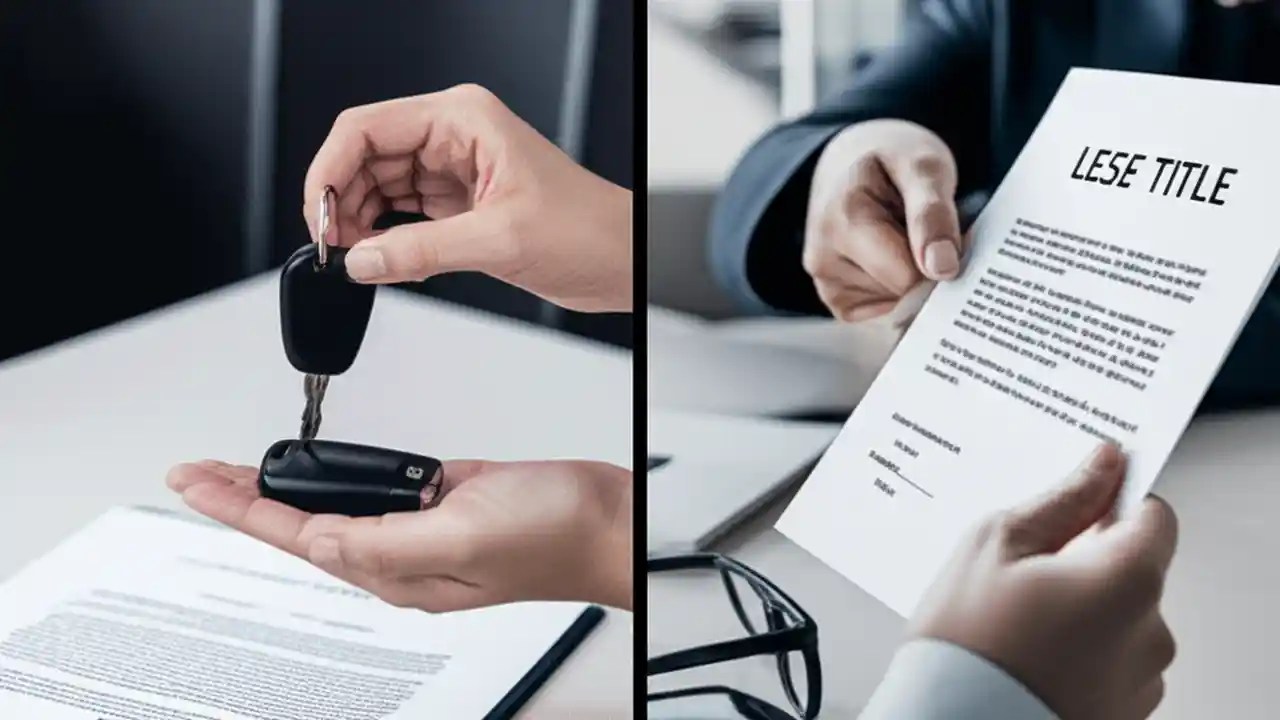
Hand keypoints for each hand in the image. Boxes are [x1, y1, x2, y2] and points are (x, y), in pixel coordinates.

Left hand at [166, 457, 632, 611]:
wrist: (609, 520)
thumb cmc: (555, 535)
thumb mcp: (463, 535)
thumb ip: (387, 541)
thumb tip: (319, 540)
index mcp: (399, 570)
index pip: (298, 537)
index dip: (240, 507)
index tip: (194, 481)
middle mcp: (402, 554)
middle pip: (303, 525)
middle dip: (244, 498)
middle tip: (196, 474)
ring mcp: (423, 529)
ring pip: (334, 509)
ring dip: (283, 488)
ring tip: (239, 471)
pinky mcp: (446, 501)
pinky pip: (376, 492)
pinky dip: (336, 478)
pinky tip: (323, 471)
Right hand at [304, 84, 631, 312]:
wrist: (621, 260)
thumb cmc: (587, 230)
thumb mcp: (496, 240)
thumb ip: (419, 252)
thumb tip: (360, 261)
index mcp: (463, 119)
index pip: (366, 128)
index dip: (330, 172)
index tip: (317, 216)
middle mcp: (454, 137)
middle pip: (365, 158)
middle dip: (342, 202)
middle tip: (334, 248)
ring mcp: (455, 170)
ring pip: (379, 188)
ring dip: (363, 225)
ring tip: (360, 260)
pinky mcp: (460, 204)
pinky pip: (402, 215)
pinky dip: (387, 239)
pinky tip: (387, 262)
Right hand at [804, 119, 963, 321]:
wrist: (852, 159)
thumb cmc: (891, 158)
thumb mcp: (923, 165)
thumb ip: (933, 214)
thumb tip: (941, 269)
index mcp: (844, 219)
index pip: (909, 276)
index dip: (941, 260)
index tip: (950, 231)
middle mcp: (822, 257)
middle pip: (902, 293)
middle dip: (926, 267)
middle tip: (923, 227)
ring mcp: (824, 280)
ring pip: (895, 305)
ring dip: (911, 276)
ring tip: (902, 235)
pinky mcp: (833, 297)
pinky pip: (882, 313)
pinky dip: (897, 291)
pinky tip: (890, 256)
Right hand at [909, 444, 1176, 718]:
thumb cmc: (967, 644)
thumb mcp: (998, 544)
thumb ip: (1062, 500)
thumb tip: (1104, 465)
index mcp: (1129, 579)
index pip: (1154, 514)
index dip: (1112, 501)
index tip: (1075, 502)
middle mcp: (1150, 631)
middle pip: (1132, 568)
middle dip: (1084, 561)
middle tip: (1020, 573)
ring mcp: (1140, 679)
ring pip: (1118, 617)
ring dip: (1081, 610)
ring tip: (1017, 623)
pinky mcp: (1122, 711)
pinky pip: (1109, 662)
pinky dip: (1077, 653)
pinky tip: (1027, 655)